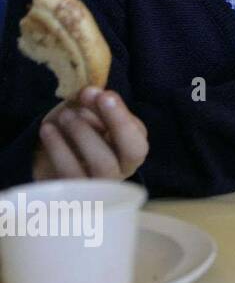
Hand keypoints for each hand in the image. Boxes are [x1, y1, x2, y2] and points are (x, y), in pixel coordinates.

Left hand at [33, 87, 147, 180]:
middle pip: (131, 152)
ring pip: (103, 163)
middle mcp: (123, 170)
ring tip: (65, 115)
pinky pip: (70, 172)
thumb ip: (97, 102)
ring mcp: (101, 184)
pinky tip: (47, 130)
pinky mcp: (75, 191)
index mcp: (133, 149)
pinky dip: (58, 148)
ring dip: (84, 133)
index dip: (123, 116)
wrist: (54, 158)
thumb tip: (91, 91)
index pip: (139, 137)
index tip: (105, 94)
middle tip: (86, 98)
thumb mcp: (94, 115)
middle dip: (112, 121)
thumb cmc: (81, 133)